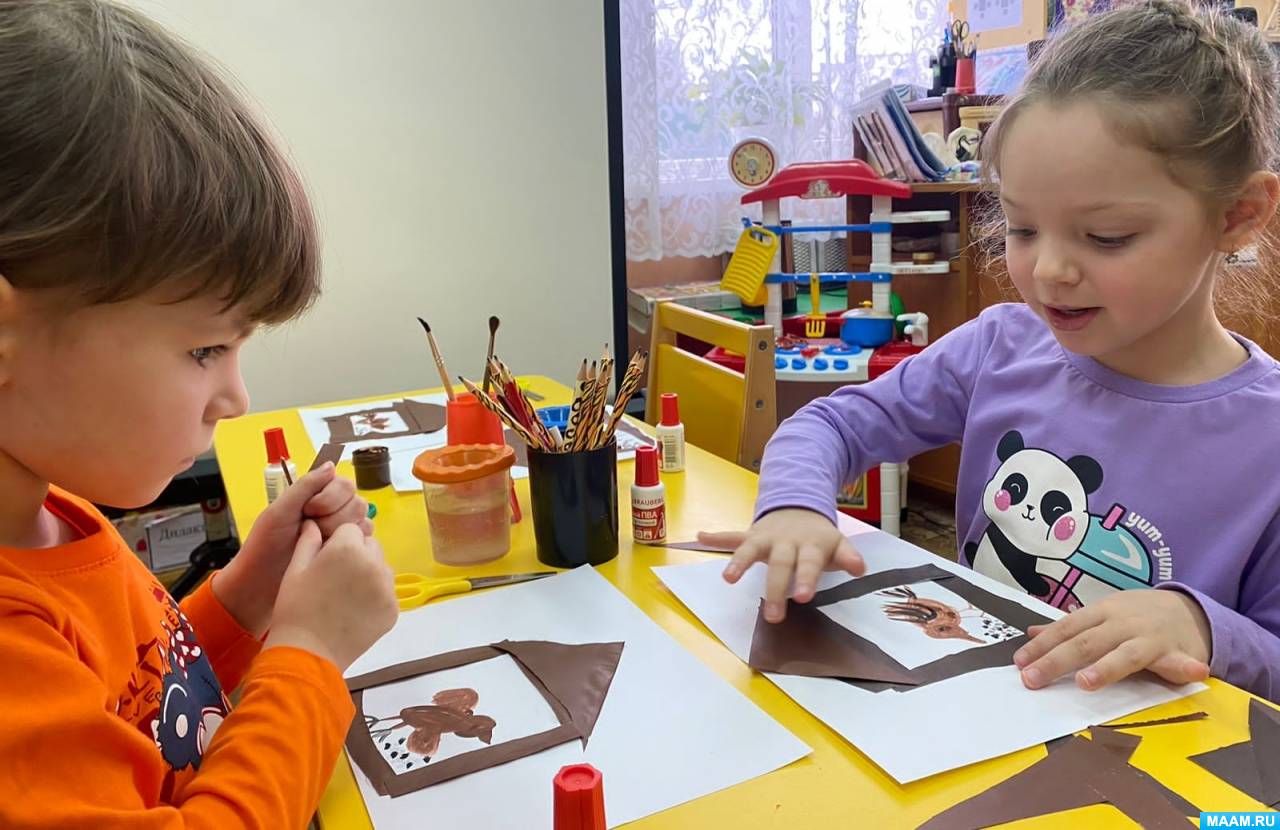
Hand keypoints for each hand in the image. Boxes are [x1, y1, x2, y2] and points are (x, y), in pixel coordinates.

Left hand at [213, 462, 371, 635]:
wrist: (260, 587)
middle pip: (357, 502)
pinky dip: (351, 548)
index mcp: (316, 498)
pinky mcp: (347, 556)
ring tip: (319, 545)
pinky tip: (331, 555)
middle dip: (334, 517)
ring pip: (363, 523)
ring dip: (340, 533)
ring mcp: (341, 535)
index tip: (309, 510)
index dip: (331, 496)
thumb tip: (330, 465)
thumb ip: (304, 487)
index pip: (344, 484)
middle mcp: (333, 513)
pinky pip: (365, 545)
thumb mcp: (279, 511)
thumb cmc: (264, 548)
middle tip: (311, 531)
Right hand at [263, 521, 397, 670]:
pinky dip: (375, 596)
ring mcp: (387, 588)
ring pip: (381, 567)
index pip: (350, 529)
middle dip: (356, 554)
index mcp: (348, 548)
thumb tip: (315, 523)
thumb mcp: (295, 568)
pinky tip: (354, 609)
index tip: (325, 559)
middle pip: (370, 545)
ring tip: (344, 595)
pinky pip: (386, 591)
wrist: (307, 653)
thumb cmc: (296, 609)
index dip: (336, 542)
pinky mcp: (393, 609)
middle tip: (335, 577)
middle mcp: (374, 563)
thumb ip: (309, 540)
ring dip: (368, 573)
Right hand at [710, 508, 863, 622]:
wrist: (799, 505)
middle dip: (775, 589)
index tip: (803, 597)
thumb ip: (849, 557)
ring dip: (738, 562)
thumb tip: (860, 569)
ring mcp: (766, 538)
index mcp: (810, 545)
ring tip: (727, 578)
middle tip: (773, 615)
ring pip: (750, 549)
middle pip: (780, 565)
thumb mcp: (839, 544)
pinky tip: (700, 536)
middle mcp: (786, 542)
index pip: (809, 564)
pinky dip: (716, 537)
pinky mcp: (751, 536)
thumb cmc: (819, 537)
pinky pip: (732, 537)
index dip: (806, 579)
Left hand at [1013, 589, 1210, 691]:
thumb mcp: (1102, 615)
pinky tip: (1193, 673)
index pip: (1066, 629)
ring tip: (1086, 682)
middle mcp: (1122, 623)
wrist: (1188, 609)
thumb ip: (1070, 628)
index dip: (1042, 646)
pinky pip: (1182, 662)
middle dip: (1057, 661)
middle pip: (1086, 643)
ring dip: (1106, 668)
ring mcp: (1150, 638)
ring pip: (1126, 654)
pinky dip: (1187, 667)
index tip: (1020, 663)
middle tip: (1033, 679)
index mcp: (1101, 614)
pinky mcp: (1179, 653)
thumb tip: (1032, 634)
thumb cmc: (1137, 617)